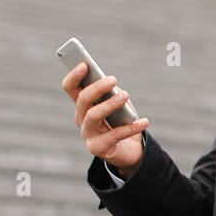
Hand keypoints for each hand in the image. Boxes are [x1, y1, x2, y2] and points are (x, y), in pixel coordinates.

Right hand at [62, 62, 149, 176]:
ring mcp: (88, 135)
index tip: (84, 64)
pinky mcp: (98, 148)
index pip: (71, 88)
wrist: (129, 151)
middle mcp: (81, 119)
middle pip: (82, 100)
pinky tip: (144, 121)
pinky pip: (115, 135)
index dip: (74, 76)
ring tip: (125, 95)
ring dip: (109, 104)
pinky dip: (131, 127)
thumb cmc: (122, 123)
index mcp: (83, 105)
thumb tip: (113, 87)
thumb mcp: (119, 104)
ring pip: (93, 116)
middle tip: (113, 79)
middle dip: (96, 87)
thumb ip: (114, 93)